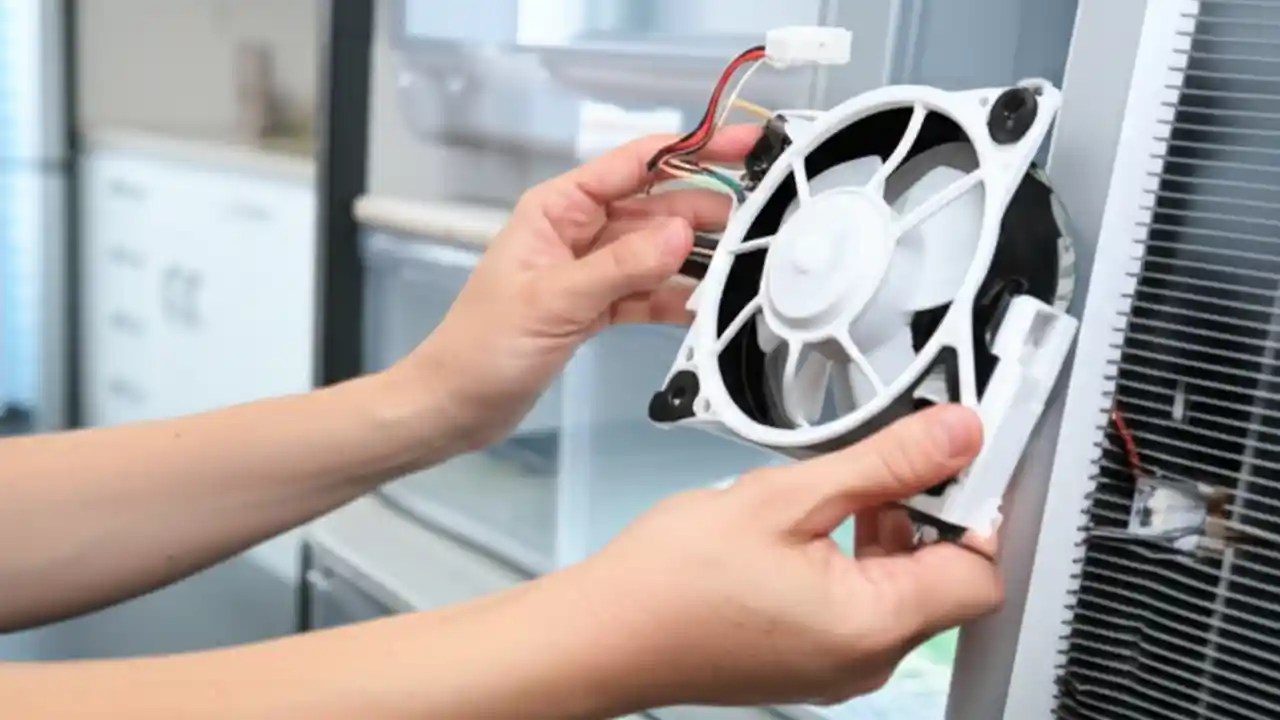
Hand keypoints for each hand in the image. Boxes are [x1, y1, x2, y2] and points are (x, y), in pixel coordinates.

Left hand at [397, 127, 760, 450]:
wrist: (455, 404)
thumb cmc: (483, 347)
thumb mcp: (554, 301)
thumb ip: (620, 267)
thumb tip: (681, 234)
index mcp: (558, 208)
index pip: (634, 164)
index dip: (692, 149)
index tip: (740, 146)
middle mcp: (577, 231)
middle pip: (654, 207)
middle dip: (702, 211)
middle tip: (753, 226)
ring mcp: (589, 270)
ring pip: (655, 252)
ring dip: (694, 259)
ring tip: (739, 266)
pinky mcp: (595, 307)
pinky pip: (646, 293)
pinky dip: (673, 300)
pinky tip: (704, 307)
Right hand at [545, 404, 1000, 710]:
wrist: (604, 632)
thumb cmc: (673, 578)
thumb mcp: (785, 497)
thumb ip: (884, 463)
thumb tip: (956, 436)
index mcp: (873, 626)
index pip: (981, 572)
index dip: (973, 508)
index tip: (950, 458)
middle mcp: (866, 660)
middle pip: (942, 579)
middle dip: (922, 512)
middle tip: (878, 460)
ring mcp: (838, 666)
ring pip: (899, 589)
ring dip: (883, 531)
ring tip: (826, 490)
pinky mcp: (810, 659)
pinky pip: (861, 605)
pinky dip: (851, 558)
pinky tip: (806, 524)